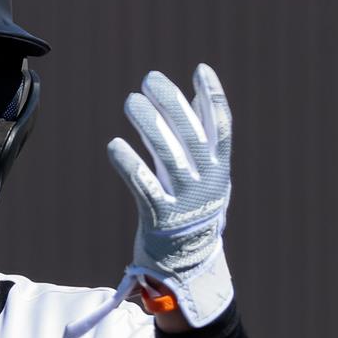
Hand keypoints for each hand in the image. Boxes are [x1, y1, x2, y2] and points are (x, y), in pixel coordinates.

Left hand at [107, 64, 234, 327]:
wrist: (189, 268)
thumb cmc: (192, 213)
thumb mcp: (204, 176)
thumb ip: (198, 138)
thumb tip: (193, 94)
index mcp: (219, 169)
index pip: (222, 126)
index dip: (213, 96)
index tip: (200, 70)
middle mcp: (206, 182)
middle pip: (191, 133)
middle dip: (171, 102)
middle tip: (150, 79)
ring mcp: (185, 201)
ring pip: (167, 154)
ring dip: (148, 123)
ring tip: (131, 100)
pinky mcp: (161, 219)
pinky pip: (144, 187)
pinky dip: (130, 164)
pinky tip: (115, 145)